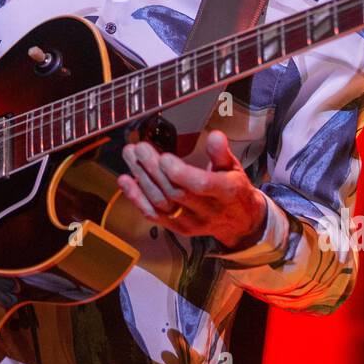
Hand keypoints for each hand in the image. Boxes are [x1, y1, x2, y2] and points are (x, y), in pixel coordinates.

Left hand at [117, 130, 267, 249]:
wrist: (238, 221)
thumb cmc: (233, 189)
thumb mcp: (233, 167)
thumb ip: (221, 152)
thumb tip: (215, 136)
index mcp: (226, 193)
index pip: (202, 185)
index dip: (181, 173)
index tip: (164, 157)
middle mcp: (207, 211)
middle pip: (176, 192)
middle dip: (154, 169)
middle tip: (140, 148)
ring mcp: (191, 222)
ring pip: (162, 202)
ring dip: (142, 179)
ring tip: (130, 156)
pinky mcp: (177, 228)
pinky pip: (154, 215)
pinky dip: (137, 199)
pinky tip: (125, 182)